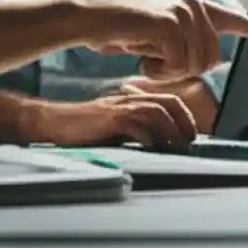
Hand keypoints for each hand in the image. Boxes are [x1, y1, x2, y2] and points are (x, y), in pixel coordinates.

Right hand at [35, 92, 197, 147]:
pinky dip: (148, 135)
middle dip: (184, 121)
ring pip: (156, 112)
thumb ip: (138, 131)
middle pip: (167, 102)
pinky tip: (153, 147)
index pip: (169, 100)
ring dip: (170, 130)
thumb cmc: (86, 129)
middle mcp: (130, 99)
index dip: (185, 115)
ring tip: (177, 147)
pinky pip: (135, 123)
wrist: (54, 123)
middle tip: (190, 142)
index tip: (192, 135)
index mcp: (134, 100)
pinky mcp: (109, 118)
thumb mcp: (118, 128)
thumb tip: (163, 145)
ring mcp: (119, 107)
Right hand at [82, 0, 247, 81]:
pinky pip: (177, 65)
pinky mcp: (170, 24)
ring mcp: (183, 13)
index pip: (238, 21)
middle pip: (213, 59)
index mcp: (196, 7)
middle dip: (185, 70)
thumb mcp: (160, 35)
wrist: (90, 18)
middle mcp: (195, 6)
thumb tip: (209, 60)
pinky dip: (158, 70)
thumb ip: (186, 41)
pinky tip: (140, 55)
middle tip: (157, 62)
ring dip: (168, 71)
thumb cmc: (121, 31)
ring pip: (196, 65)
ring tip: (146, 55)